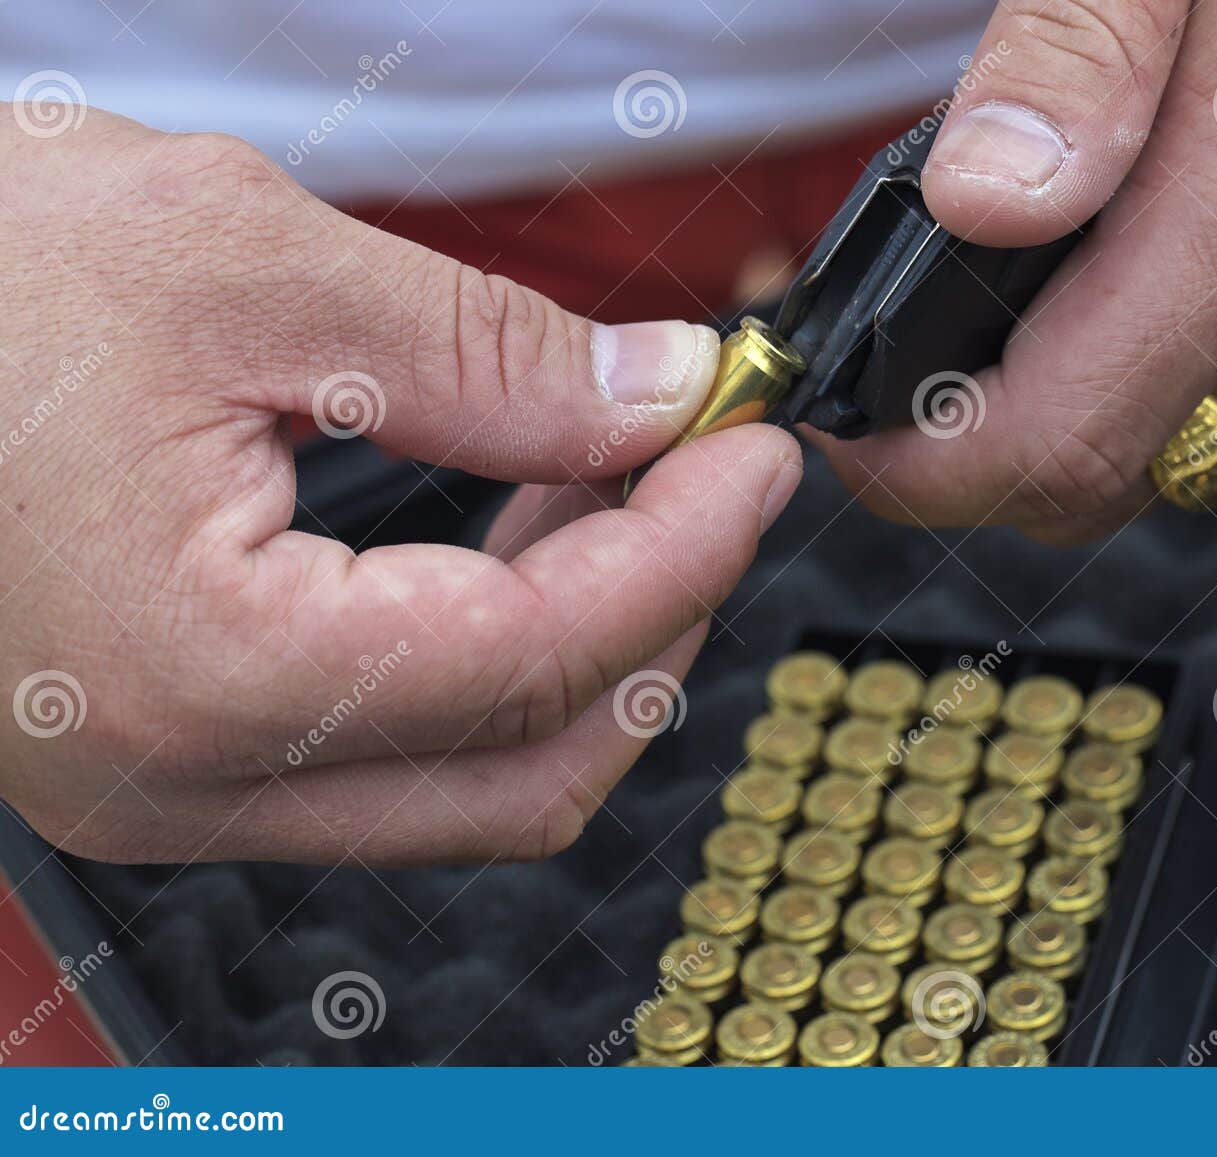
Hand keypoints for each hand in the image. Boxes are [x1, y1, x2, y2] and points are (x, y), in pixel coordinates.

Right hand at [0, 108, 799, 864]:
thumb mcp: (244, 263)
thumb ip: (488, 353)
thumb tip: (658, 396)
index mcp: (200, 675)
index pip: (539, 657)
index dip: (684, 549)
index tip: (752, 451)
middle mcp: (181, 780)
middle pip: (529, 765)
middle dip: (659, 616)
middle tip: (711, 474)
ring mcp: (172, 785)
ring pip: (472, 778)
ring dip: (587, 640)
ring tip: (627, 481)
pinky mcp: (173, 749)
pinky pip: (395, 746)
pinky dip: (496, 650)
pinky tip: (524, 525)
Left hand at [814, 0, 1216, 541]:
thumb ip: (1069, 63)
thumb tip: (982, 199)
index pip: (1062, 443)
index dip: (930, 471)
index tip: (864, 435)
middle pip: (1115, 482)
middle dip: (990, 461)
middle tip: (924, 381)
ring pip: (1194, 459)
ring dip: (1094, 418)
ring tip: (1039, 315)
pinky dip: (1191, 379)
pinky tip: (1171, 281)